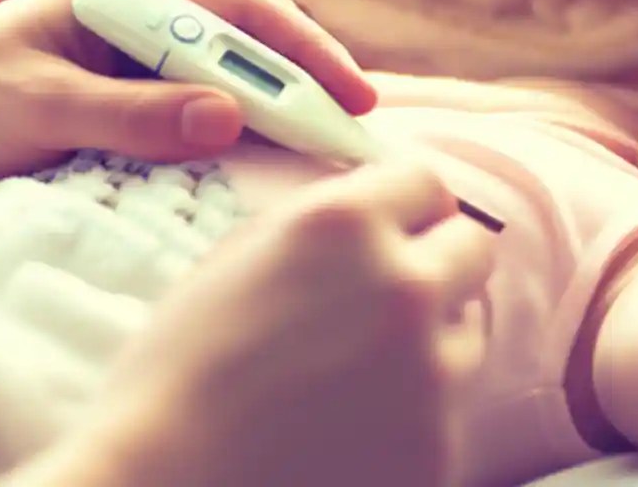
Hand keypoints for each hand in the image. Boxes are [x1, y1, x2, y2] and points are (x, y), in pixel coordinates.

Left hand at [0, 0, 375, 185]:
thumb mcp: (44, 110)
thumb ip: (133, 115)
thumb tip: (227, 120)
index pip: (241, 10)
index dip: (304, 53)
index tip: (348, 99)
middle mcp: (144, 10)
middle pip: (255, 25)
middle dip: (309, 70)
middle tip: (349, 126)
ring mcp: (145, 45)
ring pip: (242, 56)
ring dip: (286, 94)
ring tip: (324, 139)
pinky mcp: (142, 81)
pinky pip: (216, 88)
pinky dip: (255, 113)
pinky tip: (275, 143)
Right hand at [7, 161, 494, 486]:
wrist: (164, 486)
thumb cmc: (178, 371)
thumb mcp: (239, 255)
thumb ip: (322, 220)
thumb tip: (379, 205)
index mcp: (344, 225)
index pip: (426, 181)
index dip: (407, 204)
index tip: (397, 224)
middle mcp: (402, 287)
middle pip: (473, 246)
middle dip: (438, 259)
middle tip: (392, 291)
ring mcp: (432, 372)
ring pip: (470, 326)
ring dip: (434, 334)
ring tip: (362, 367)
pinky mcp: (439, 444)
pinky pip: (450, 403)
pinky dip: (417, 406)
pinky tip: (356, 422)